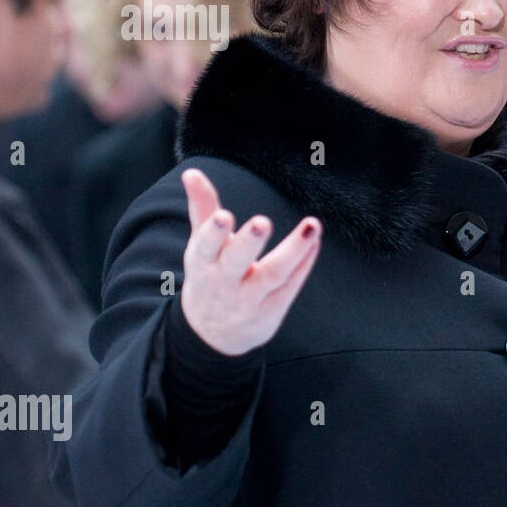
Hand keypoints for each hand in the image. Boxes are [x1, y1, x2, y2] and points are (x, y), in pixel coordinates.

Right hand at [180, 168, 322, 356]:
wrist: (212, 334)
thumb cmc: (210, 276)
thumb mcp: (200, 247)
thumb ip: (202, 209)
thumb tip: (192, 172)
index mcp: (203, 263)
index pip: (205, 247)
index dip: (214, 233)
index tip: (224, 216)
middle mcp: (224, 282)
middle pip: (237, 262)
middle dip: (248, 242)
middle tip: (262, 222)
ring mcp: (249, 299)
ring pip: (273, 275)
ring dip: (294, 250)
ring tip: (312, 226)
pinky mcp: (271, 311)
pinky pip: (290, 285)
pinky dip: (304, 263)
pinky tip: (315, 241)